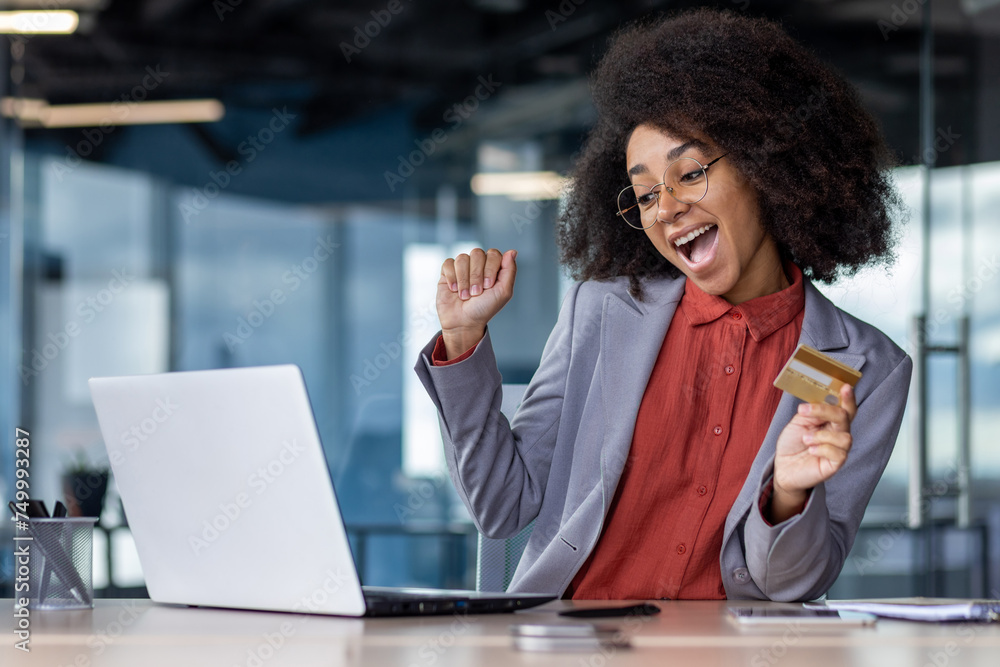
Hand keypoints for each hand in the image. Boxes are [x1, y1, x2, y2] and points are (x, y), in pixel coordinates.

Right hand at [437, 248, 516, 358]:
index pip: (493, 254)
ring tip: (464, 295)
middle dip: (476, 275)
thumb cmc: (484, 309)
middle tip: (476, 293)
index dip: (490, 268)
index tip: (488, 286)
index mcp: (493, 267)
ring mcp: (462, 267)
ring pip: (462, 258)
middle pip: (477, 253)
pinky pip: (448, 263)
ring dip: (464, 279)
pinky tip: (454, 289)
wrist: (463, 322)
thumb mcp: (503, 292)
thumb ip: (510, 270)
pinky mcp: (447, 272)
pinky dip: (452, 278)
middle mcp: (478, 265)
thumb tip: (512, 251)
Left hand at [770, 384, 856, 520]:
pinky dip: (823, 449)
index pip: (845, 408)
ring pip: (844, 437)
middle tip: (804, 411)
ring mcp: (839, 449)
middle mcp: (838, 433)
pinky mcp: (836, 464)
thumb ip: (811, 413)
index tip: (846, 386)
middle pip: (844, 417)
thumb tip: (821, 403)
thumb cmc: (792, 443)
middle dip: (825, 411)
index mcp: (831, 421)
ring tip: (806, 439)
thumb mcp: (798, 423)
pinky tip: (811, 450)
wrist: (783, 466)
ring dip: (821, 436)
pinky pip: (839, 454)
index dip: (848, 398)